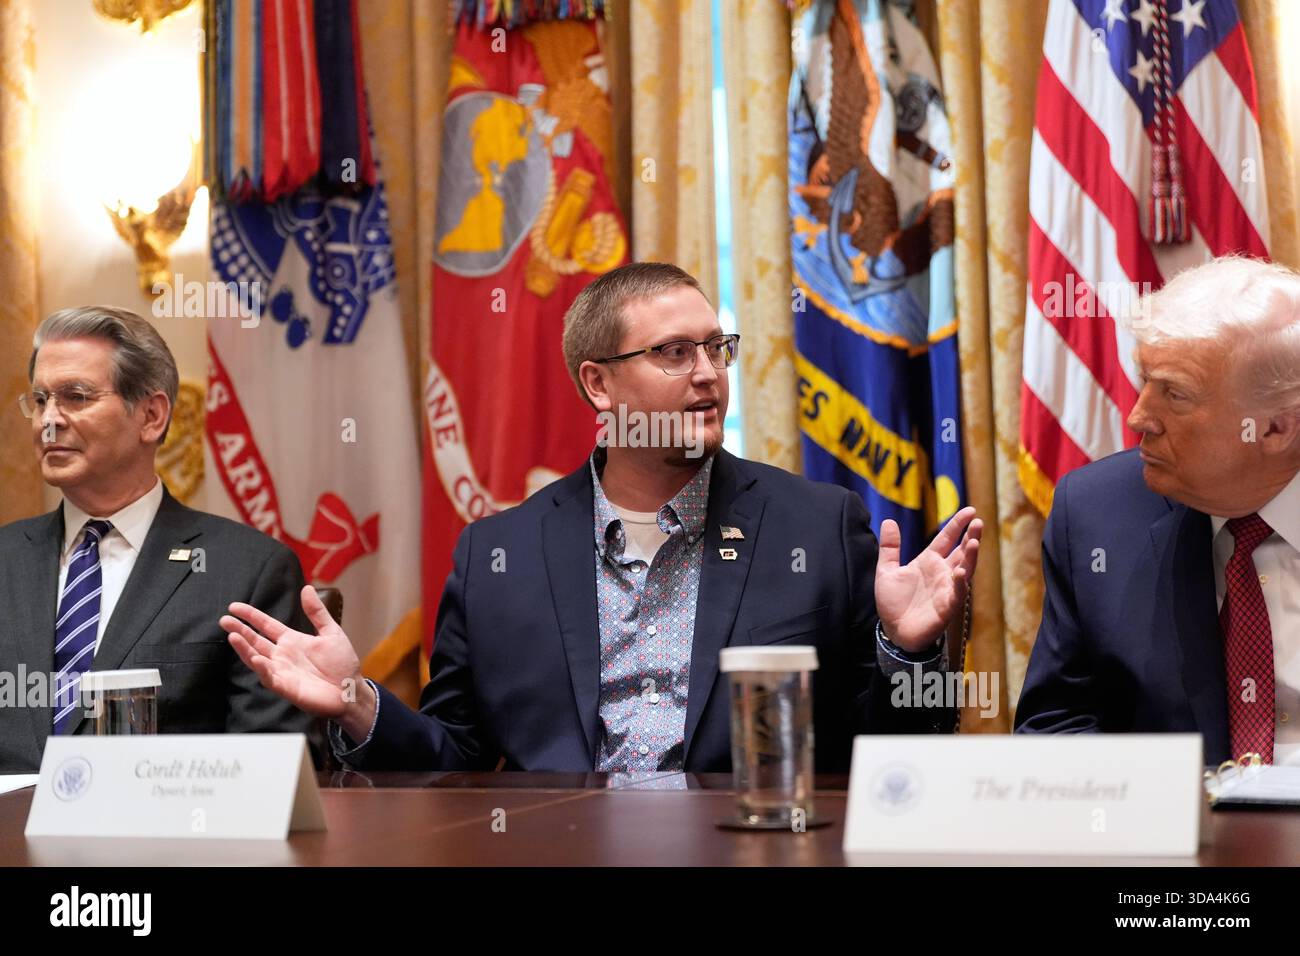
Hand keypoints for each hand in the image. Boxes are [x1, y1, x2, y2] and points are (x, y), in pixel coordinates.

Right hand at [221, 585, 370, 726]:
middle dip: (240, 630)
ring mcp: (281, 671)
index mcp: (291, 640)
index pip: (265, 625)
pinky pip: (269, 677)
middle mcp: (282, 655)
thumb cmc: (342, 664)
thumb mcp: (331, 632)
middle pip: (256, 640)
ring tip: (232, 636)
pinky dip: (261, 668)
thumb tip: (307, 588)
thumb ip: (317, 612)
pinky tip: (256, 659)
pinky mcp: (285, 687)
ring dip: (244, 648)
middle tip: (225, 620)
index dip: (250, 616)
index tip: (234, 607)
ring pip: (257, 658)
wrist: (351, 690)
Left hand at [874, 506, 981, 652]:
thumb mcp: (886, 571)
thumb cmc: (893, 602)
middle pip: (961, 550)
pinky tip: (961, 571)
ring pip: (965, 568)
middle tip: (978, 521)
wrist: (894, 631)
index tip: (969, 510)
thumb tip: (888, 520)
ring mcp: (947, 588)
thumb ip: (889, 547)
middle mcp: (942, 572)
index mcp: (929, 561)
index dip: (957, 525)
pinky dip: (960, 582)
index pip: (946, 538)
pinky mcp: (948, 606)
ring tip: (974, 541)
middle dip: (970, 536)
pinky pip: (957, 592)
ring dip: (971, 555)